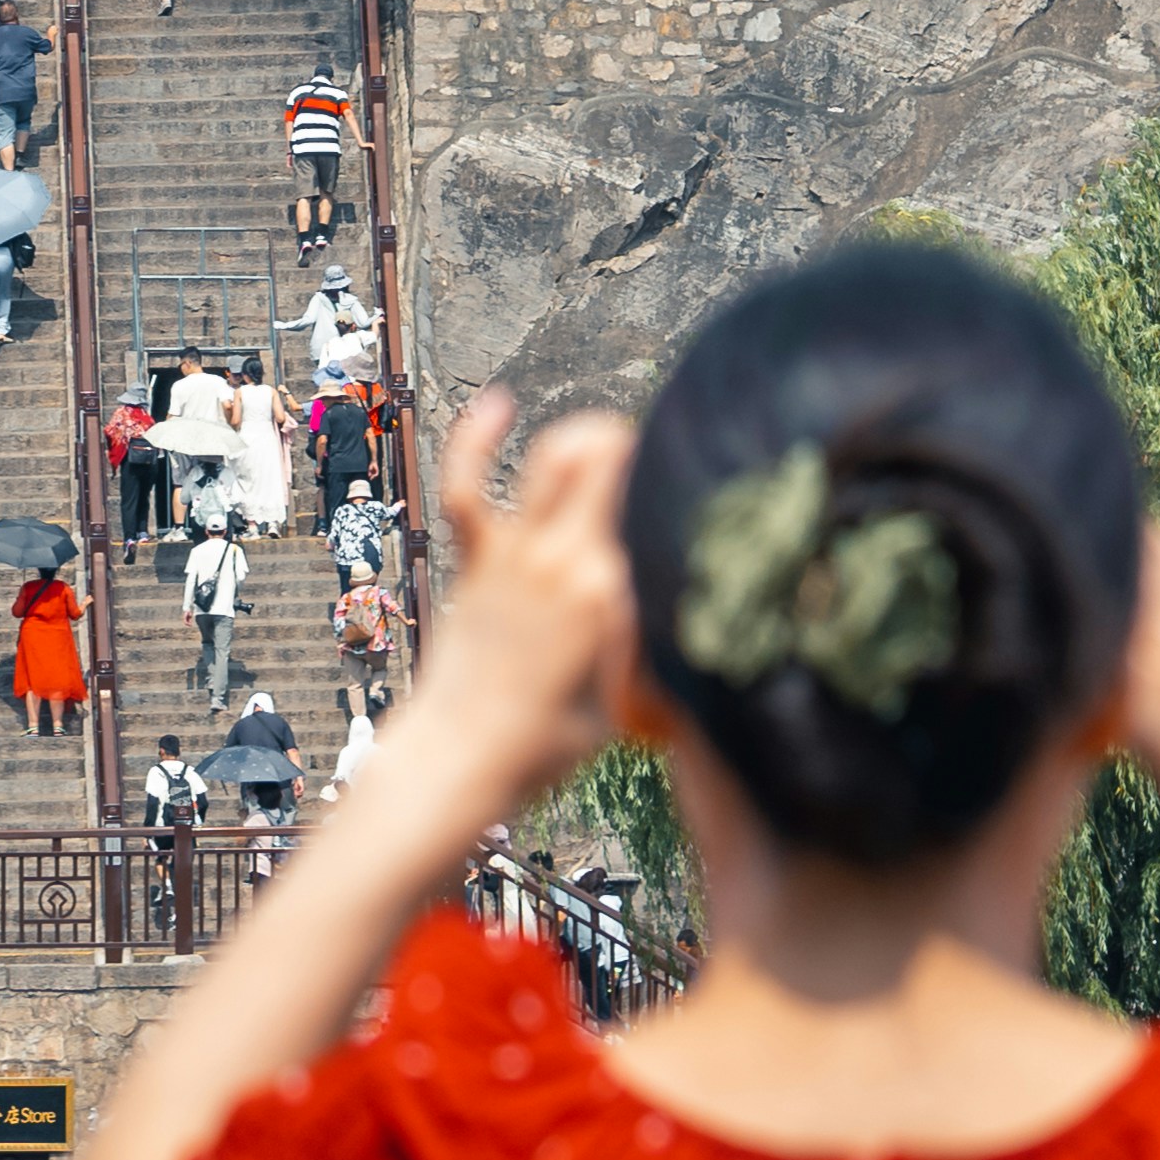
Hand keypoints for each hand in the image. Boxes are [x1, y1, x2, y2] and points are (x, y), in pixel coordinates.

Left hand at [402, 392, 641, 812]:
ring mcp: (517, 551)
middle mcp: (566, 557)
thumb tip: (681, 612)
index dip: (677, 494)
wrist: (463, 755)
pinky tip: (497, 403)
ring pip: (553, 459)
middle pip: (610, 465)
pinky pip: (469, 483)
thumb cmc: (546, 743)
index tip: (696, 494)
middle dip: (636, 445)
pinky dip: (478, 438)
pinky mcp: (476, 556)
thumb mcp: (623, 700)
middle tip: (653, 455)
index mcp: (610, 592)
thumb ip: (647, 644)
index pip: (655, 515)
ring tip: (606, 434)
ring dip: (582, 435)